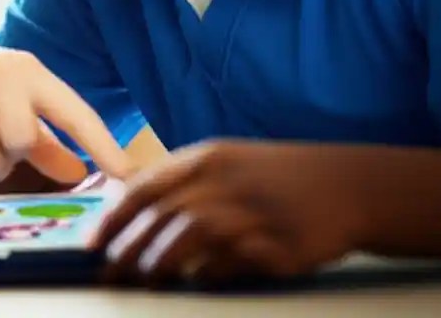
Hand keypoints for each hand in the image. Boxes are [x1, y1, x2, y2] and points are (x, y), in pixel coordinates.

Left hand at [93, 140, 367, 286]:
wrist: (349, 186)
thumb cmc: (275, 178)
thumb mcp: (224, 164)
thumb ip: (177, 181)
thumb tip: (121, 204)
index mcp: (206, 158)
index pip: (144, 187)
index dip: (112, 219)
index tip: (92, 245)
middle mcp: (225, 182)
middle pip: (160, 216)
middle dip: (127, 249)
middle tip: (110, 274)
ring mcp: (253, 213)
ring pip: (188, 237)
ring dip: (160, 263)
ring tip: (146, 280)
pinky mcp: (278, 246)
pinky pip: (228, 264)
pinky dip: (204, 275)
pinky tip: (195, 282)